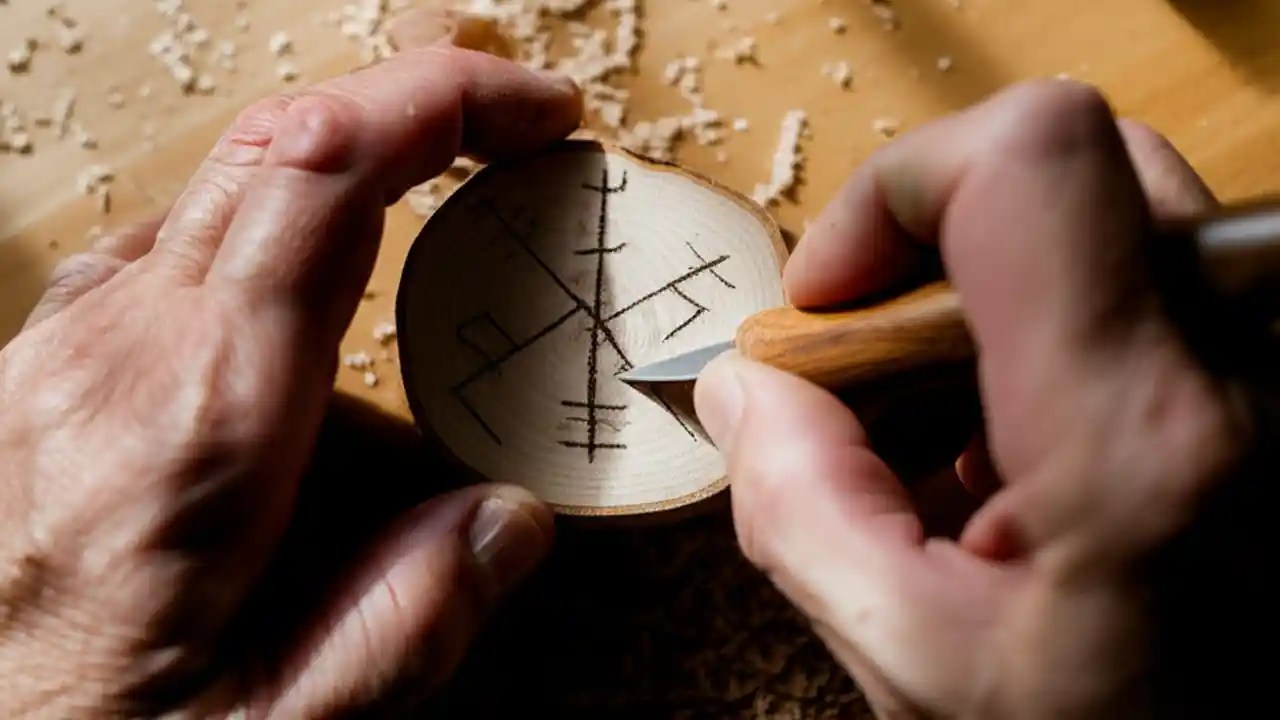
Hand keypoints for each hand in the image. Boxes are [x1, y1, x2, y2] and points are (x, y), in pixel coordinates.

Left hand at [0, 46, 580, 716]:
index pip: (324, 174)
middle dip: (418, 111)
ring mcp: (68, 344)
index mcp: (198, 420)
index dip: (444, 104)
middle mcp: (118, 350)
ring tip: (439, 207)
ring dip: (349, 170)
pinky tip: (305, 296)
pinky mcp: (49, 361)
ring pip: (228, 185)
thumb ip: (399, 630)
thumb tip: (509, 522)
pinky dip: (271, 231)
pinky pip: (174, 246)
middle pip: (280, 145)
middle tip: (516, 140)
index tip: (538, 116)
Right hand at [695, 80, 1269, 717]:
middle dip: (930, 243)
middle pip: (1068, 163)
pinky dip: (1045, 324)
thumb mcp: (922, 664)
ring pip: (1104, 209)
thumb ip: (801, 512)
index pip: (1029, 163)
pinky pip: (1142, 271)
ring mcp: (1270, 360)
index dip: (897, 190)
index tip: (833, 293)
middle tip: (876, 362)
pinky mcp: (1268, 369)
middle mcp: (1239, 366)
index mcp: (1137, 435)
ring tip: (949, 431)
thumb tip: (747, 391)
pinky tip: (1014, 443)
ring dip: (985, 291)